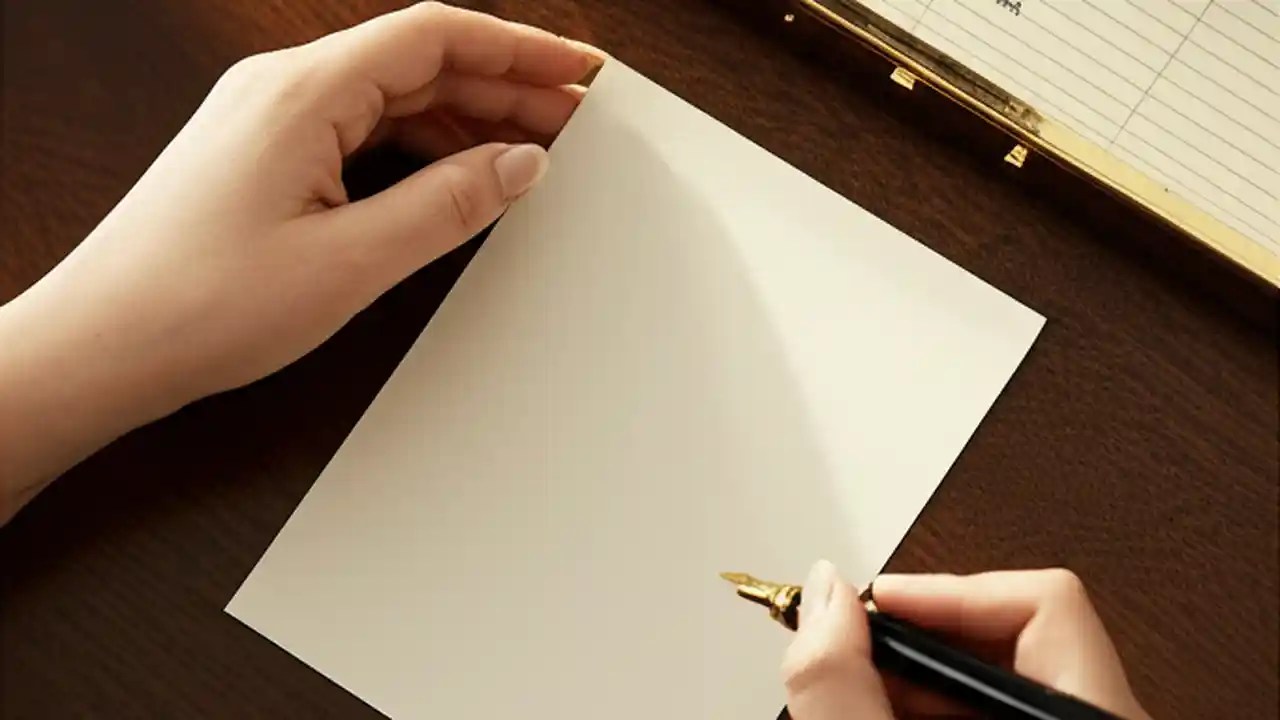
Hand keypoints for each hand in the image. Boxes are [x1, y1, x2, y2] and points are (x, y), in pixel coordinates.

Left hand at [0, 3, 602, 520]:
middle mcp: (283, 88)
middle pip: (420, 61)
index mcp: (303, 91)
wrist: (103, 345)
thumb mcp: (350, 260)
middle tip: (573, 118)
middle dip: (504, 84)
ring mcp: (270, 119)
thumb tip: (518, 164)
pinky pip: (363, 129)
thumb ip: (446, 204)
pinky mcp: (265, 154)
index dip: (519, 46)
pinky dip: (421, 145)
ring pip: (394, 96)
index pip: (435, 36)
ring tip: (530, 149)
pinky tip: (458, 174)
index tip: (578, 67)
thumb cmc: (197, 303)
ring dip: (466, 116)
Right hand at [782, 562, 1152, 718]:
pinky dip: (936, 704)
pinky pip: (1000, 707)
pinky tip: (894, 716)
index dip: (942, 589)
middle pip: (1018, 627)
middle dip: (919, 635)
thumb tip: (822, 597)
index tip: (872, 602)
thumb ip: (848, 687)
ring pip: (1006, 670)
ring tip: (865, 689)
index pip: (1043, 598)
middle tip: (854, 651)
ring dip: (922, 672)